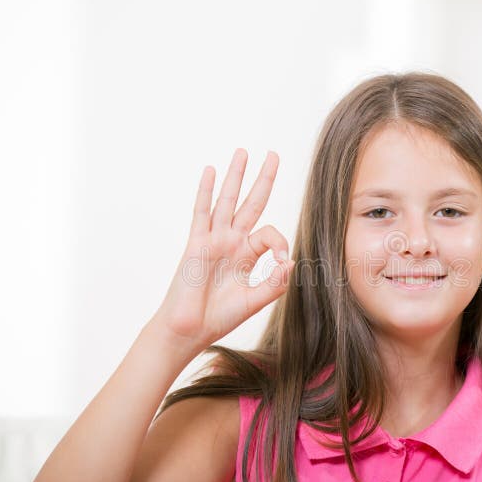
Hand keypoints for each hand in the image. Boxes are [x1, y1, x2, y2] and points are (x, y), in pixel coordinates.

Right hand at [151, 148, 294, 356]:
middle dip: (263, 179)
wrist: (190, 329)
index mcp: (247, 255)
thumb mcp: (255, 301)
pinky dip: (206, 191)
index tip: (282, 260)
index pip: (269, 233)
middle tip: (273, 154)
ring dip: (235, 176)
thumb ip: (275, 283)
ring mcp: (213, 240)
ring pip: (227, 201)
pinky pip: (202, 212)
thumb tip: (291, 261)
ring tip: (242, 152)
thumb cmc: (219, 317)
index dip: (279, 242)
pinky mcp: (196, 243)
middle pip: (251, 203)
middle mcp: (232, 242)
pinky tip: (211, 171)